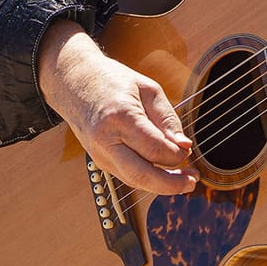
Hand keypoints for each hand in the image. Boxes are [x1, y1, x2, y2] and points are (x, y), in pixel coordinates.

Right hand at [37, 20, 197, 195]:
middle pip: (140, 175)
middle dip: (169, 184)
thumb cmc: (114, 81)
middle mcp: (105, 141)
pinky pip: (127, 174)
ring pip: (134, 180)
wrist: (75, 83)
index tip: (189, 149)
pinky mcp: (99, 160)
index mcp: (120, 118)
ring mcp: (99, 154)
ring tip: (184, 179)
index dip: (176, 154)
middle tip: (192, 182)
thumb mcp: (149, 89)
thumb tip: (184, 145)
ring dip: (160, 184)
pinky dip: (147, 177)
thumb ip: (167, 119)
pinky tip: (164, 172)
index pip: (154, 148)